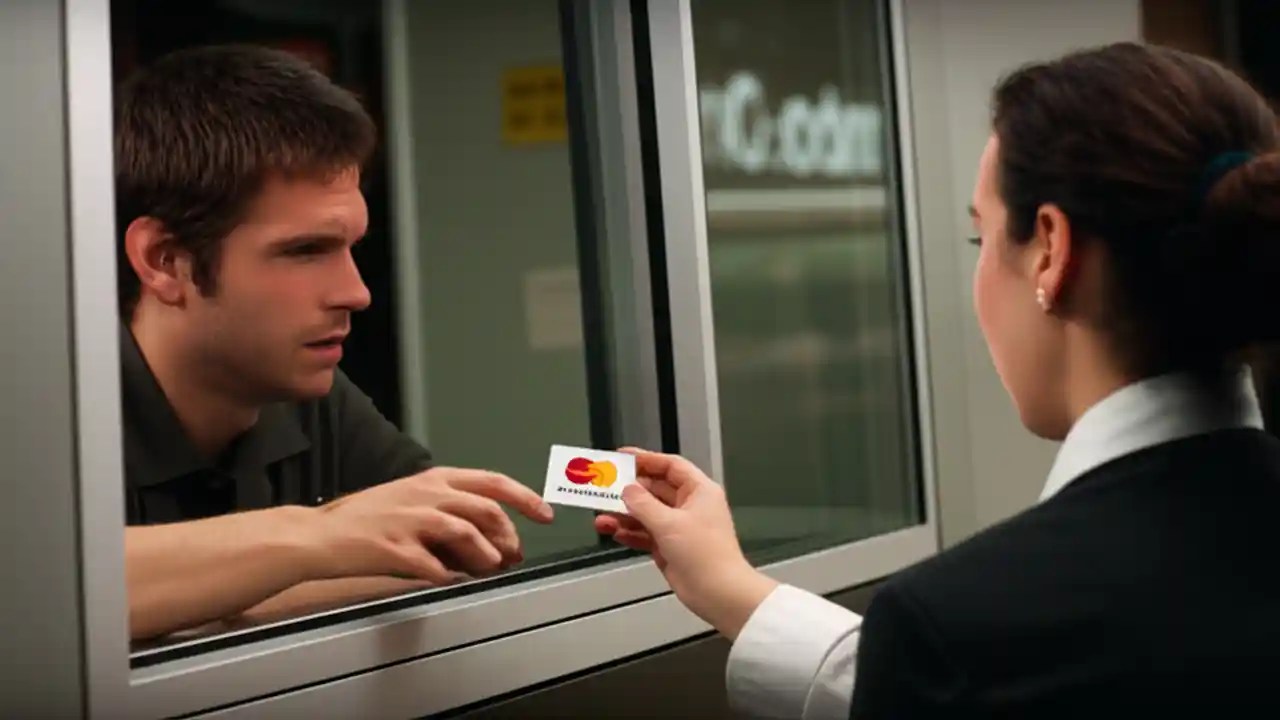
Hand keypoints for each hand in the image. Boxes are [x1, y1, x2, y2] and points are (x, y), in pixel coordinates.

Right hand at [307, 467, 554, 583]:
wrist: (319, 535)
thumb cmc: (367, 520)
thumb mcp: (412, 501)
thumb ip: (451, 513)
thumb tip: (491, 540)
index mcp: (434, 479)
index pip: (493, 482)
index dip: (525, 498)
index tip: (546, 514)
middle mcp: (427, 494)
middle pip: (487, 511)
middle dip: (508, 537)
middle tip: (514, 556)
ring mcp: (411, 521)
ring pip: (468, 536)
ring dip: (485, 557)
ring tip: (487, 570)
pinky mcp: (396, 548)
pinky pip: (437, 567)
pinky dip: (450, 576)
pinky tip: (448, 579)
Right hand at [594, 449, 777, 638]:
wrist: (718, 593)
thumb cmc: (706, 554)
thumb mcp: (670, 523)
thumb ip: (644, 504)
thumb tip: (628, 490)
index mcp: (699, 491)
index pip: (670, 466)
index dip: (646, 459)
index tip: (622, 457)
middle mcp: (690, 506)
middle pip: (654, 489)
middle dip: (629, 491)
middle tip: (605, 489)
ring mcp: (679, 527)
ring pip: (647, 513)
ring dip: (625, 515)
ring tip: (603, 518)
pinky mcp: (670, 547)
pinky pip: (646, 534)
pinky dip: (630, 533)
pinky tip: (615, 532)